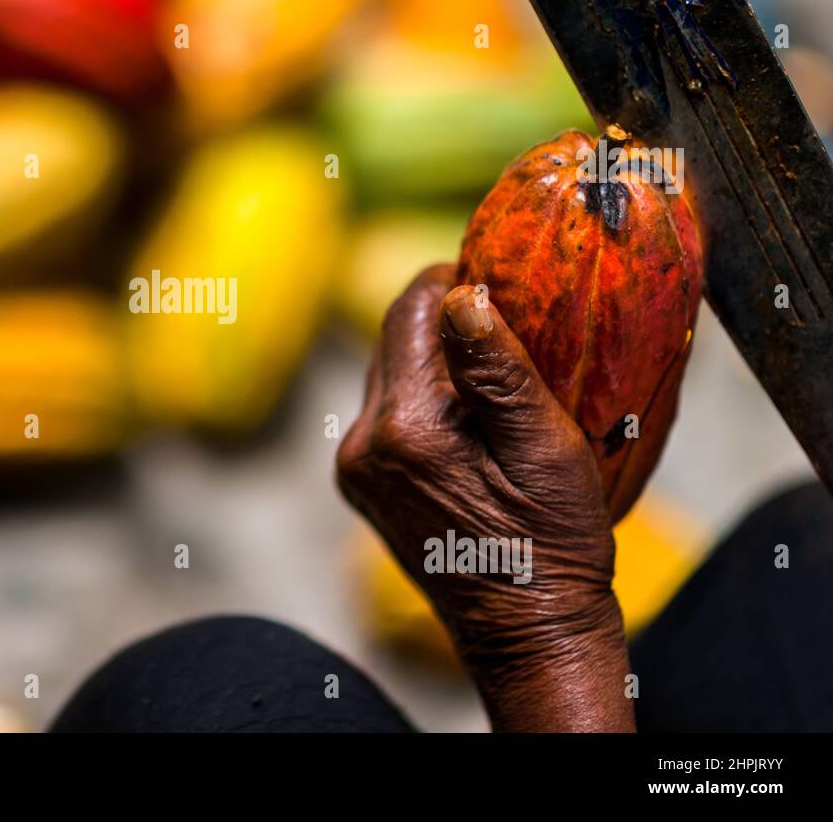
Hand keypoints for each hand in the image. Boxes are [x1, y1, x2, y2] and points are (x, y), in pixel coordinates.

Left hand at [336, 264, 633, 730]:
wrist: (526, 634)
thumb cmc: (550, 547)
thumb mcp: (544, 451)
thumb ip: (499, 372)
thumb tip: (463, 297)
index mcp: (405, 429)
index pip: (407, 313)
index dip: (449, 281)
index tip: (491, 273)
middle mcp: (362, 445)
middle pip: (391, 340)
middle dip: (443, 320)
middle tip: (504, 319)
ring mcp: (355, 470)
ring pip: (388, 375)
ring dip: (432, 359)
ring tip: (492, 368)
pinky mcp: (362, 485)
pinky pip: (387, 414)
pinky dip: (423, 397)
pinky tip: (470, 416)